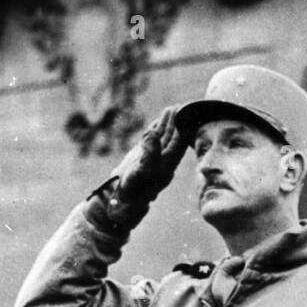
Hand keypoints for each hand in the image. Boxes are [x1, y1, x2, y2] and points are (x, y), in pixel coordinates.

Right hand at [102, 107, 186, 223]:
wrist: (117, 200)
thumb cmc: (131, 190)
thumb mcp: (141, 172)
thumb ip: (149, 153)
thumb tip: (153, 134)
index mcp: (167, 165)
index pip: (180, 143)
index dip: (184, 128)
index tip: (189, 113)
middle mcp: (162, 162)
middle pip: (174, 138)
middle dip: (178, 122)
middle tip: (183, 106)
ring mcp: (152, 159)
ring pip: (162, 138)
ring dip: (168, 123)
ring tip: (172, 109)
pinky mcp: (141, 158)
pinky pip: (151, 141)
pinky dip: (155, 130)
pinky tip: (158, 122)